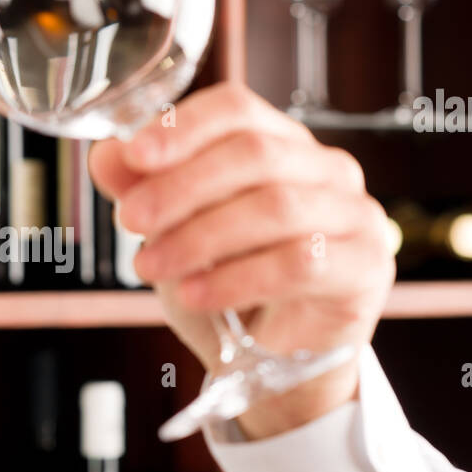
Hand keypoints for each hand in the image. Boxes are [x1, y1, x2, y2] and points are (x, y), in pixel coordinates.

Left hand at [88, 82, 395, 438]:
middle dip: (182, 187)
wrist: (273, 363)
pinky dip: (235, 278)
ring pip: (275, 208)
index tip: (135, 156)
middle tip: (130, 220)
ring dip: (200, 237)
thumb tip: (105, 157)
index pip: (237, 109)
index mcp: (281, 143)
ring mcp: (355, 214)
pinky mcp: (366, 266)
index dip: (185, 127)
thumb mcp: (171, 236)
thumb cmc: (226, 286)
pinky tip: (194, 294)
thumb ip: (142, 192)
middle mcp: (327, 168)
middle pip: (254, 154)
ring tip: (150, 267)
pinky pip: (298, 263)